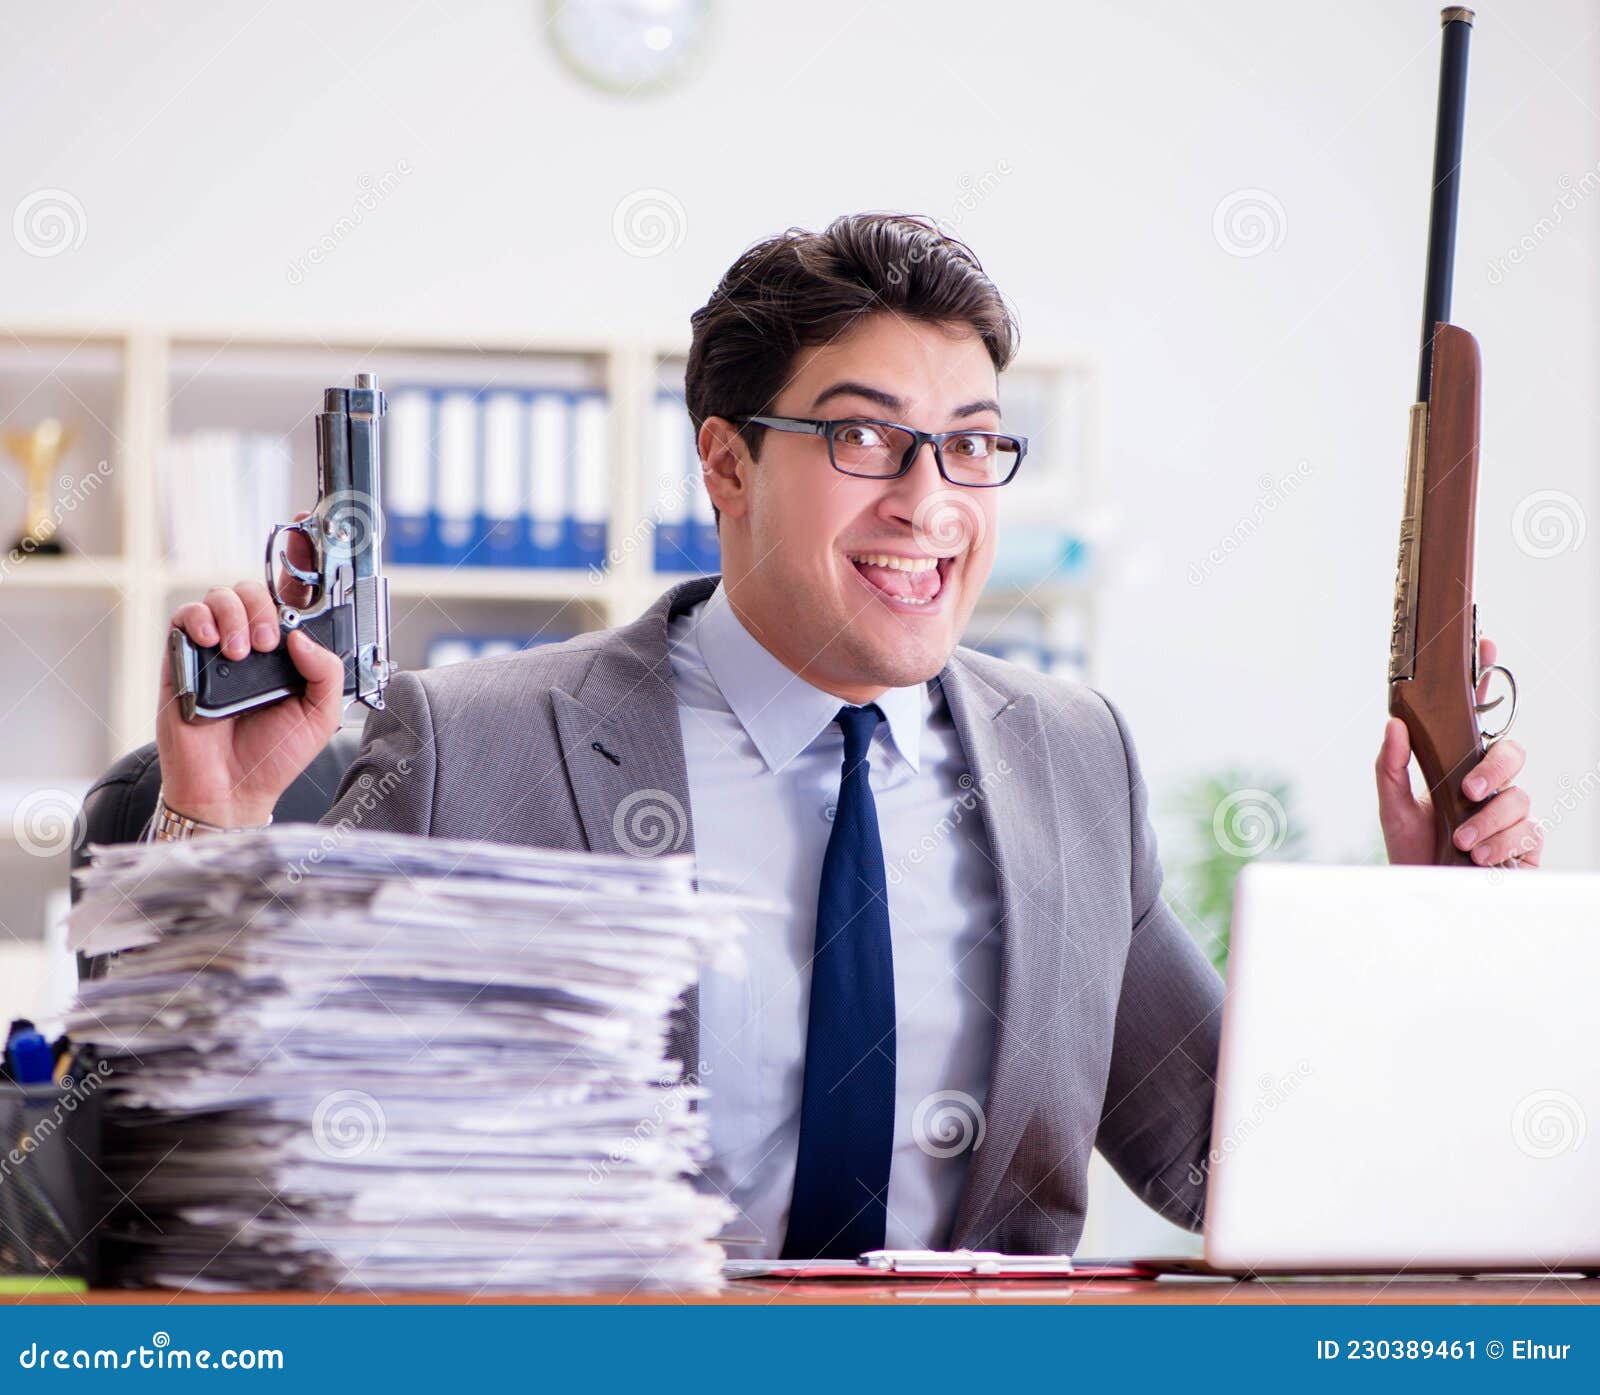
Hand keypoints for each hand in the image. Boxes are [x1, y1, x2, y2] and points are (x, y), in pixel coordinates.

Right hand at [155, 514, 345, 826]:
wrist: (231, 788)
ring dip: (236, 616)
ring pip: (223, 595)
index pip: (295, 595)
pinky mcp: (184, 656)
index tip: (306, 531)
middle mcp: (254, 640)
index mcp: (290, 650)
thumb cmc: (275, 754)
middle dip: (265, 606)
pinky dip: (202, 620)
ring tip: (242, 655)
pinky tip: (214, 644)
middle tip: (269, 643)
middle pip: (257, 588)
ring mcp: (218, 646)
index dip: (301, 560)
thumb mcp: (321, 715)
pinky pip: (187, 615)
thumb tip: (303, 635)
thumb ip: (327, 673)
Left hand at [1376, 637, 1541, 867]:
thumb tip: (1393, 725)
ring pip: (1519, 795)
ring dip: (1488, 819)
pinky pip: (1526, 829)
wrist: (1428, 896)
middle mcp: (1488, 783)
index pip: (1476, 717)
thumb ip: (1391, 767)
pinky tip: (1479, 855)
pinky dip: (1498, 842)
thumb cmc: (1413, 850)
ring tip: (1462, 839)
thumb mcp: (1393, 808)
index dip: (1485, 679)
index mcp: (1457, 765)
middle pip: (1511, 752)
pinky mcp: (1525, 840)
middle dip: (1494, 767)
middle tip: (1470, 789)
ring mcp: (1509, 810)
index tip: (1486, 643)